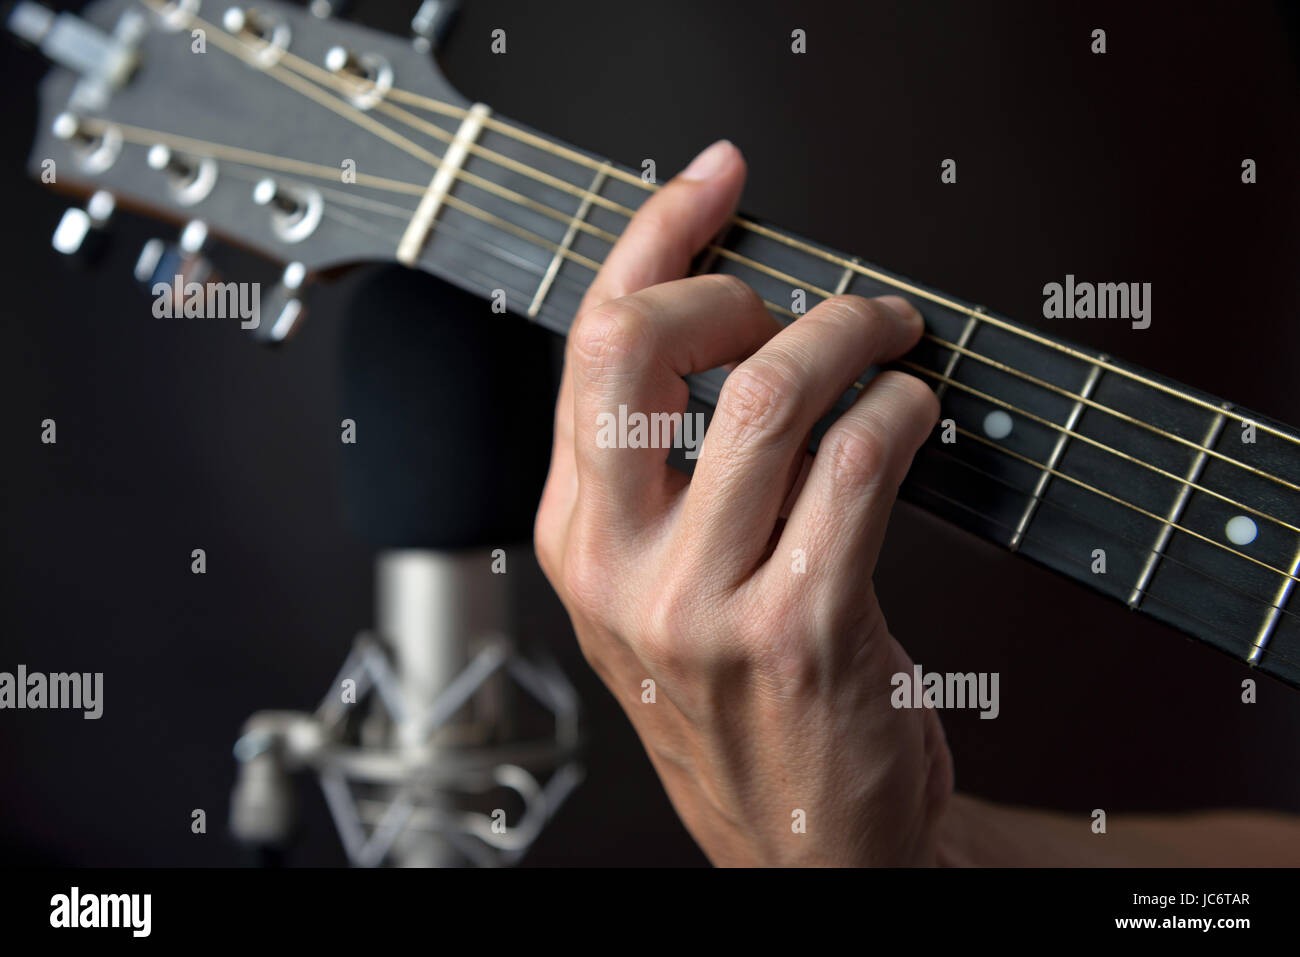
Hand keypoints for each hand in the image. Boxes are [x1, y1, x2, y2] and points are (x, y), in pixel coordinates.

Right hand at [534, 140, 950, 864]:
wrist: (798, 843)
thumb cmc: (738, 707)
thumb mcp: (655, 587)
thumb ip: (661, 470)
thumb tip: (720, 327)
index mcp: (572, 536)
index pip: (588, 346)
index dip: (654, 237)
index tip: (714, 179)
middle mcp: (617, 564)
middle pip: (643, 345)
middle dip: (734, 276)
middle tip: (794, 291)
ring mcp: (701, 601)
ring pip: (771, 392)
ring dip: (851, 331)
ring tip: (887, 334)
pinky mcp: (798, 626)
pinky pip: (857, 461)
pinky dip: (900, 406)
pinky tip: (915, 409)